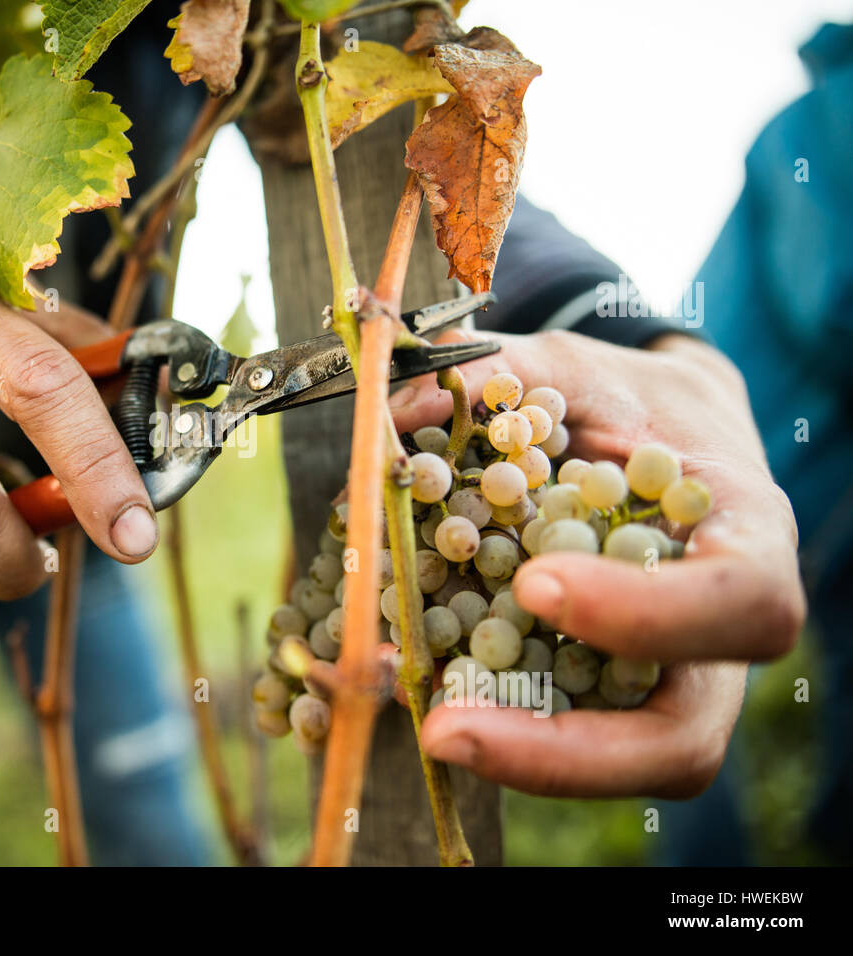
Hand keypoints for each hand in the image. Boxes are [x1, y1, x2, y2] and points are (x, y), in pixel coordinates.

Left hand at [388, 328, 804, 796]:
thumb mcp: (576, 369)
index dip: (645, 614)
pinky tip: (411, 687)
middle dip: (563, 750)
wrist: (648, 440)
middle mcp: (716, 639)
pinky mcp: (603, 699)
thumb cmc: (626, 405)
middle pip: (683, 738)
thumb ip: (497, 377)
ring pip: (617, 761)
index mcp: (744, 542)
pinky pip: (556, 731)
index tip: (537, 585)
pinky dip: (484, 719)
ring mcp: (662, 682)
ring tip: (420, 723)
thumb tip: (391, 413)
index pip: (740, 604)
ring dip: (513, 754)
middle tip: (446, 727)